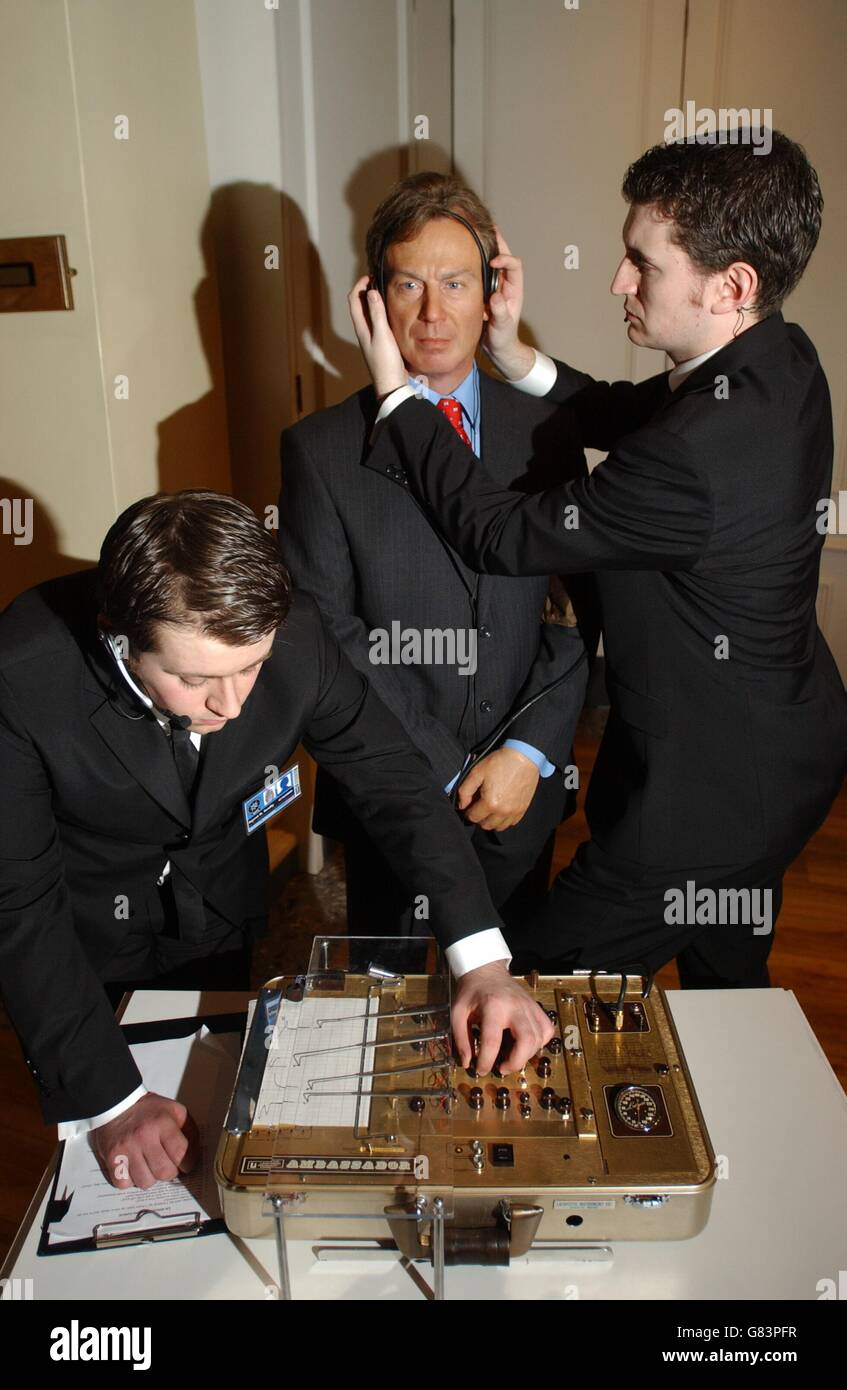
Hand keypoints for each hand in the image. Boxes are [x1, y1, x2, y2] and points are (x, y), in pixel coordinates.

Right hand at [91, 1092, 198, 1189]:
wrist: (117, 1104)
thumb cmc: (149, 1111)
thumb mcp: (175, 1111)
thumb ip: (189, 1130)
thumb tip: (194, 1154)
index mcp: (162, 1122)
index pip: (181, 1153)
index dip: (187, 1163)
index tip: (186, 1164)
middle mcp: (143, 1136)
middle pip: (164, 1172)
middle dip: (169, 1172)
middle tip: (166, 1164)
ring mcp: (125, 1149)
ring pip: (145, 1182)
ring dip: (150, 1177)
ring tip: (148, 1164)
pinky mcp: (111, 1159)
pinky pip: (124, 1184)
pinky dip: (130, 1180)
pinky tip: (133, 1167)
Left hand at [347, 275, 407, 399]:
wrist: (391, 384)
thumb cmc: (385, 362)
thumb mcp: (382, 335)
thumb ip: (376, 314)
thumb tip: (370, 292)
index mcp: (361, 328)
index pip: (354, 301)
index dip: (359, 286)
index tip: (369, 276)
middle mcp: (364, 331)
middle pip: (360, 306)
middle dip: (366, 290)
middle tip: (377, 280)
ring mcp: (372, 338)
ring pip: (369, 314)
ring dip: (373, 301)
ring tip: (384, 292)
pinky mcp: (381, 343)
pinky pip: (377, 322)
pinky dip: (381, 312)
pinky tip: (391, 312)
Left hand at [451, 961, 553, 1072]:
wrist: (486, 969)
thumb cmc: (471, 991)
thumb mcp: (458, 1012)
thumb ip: (461, 1038)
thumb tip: (467, 1062)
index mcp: (493, 1007)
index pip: (493, 1040)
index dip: (486, 1061)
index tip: (480, 1070)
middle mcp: (515, 1006)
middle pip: (526, 1040)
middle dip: (516, 1062)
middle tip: (502, 1068)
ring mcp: (529, 1006)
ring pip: (538, 1038)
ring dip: (526, 1055)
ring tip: (511, 1058)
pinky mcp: (536, 1007)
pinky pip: (546, 1030)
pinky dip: (539, 1042)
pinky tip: (525, 1045)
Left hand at [456, 747, 539, 829]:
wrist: (524, 757)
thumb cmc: (500, 762)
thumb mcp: (477, 772)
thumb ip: (465, 791)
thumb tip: (462, 805)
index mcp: (490, 803)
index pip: (473, 817)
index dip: (468, 812)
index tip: (469, 805)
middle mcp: (503, 811)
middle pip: (486, 825)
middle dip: (479, 818)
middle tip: (478, 806)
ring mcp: (515, 811)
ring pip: (499, 827)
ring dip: (491, 821)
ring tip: (489, 808)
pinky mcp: (523, 808)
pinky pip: (511, 823)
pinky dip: (504, 819)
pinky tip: (501, 808)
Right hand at [481, 229, 534, 379]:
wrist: (498, 349)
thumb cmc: (503, 339)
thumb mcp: (501, 327)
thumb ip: (500, 313)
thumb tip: (496, 297)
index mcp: (514, 290)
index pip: (514, 265)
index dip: (505, 259)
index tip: (493, 261)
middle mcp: (506, 285)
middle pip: (503, 256)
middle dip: (496, 241)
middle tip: (486, 225)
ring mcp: (495, 287)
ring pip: (491, 262)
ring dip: (484, 248)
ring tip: (473, 233)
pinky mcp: (484, 291)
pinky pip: (481, 272)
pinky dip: (474, 262)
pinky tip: (463, 255)